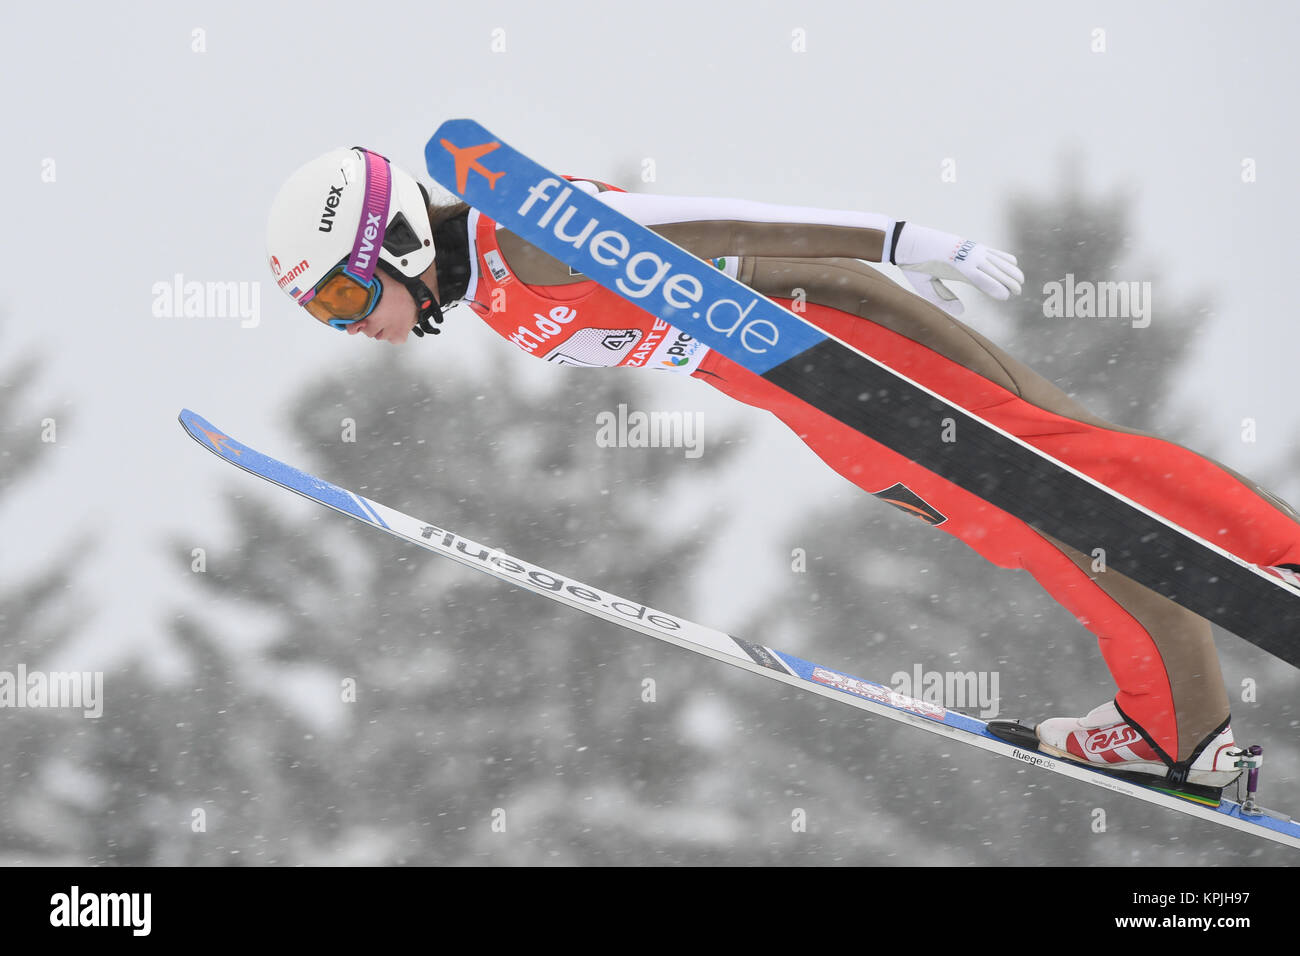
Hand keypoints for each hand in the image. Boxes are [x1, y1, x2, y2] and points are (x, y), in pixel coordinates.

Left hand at [893, 223, 1023, 316]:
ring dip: (1010, 270)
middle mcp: (966, 256)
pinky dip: (1003, 257)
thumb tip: (962, 312)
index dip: (995, 287)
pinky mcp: (969, 244)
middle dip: (1008, 281)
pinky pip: (991, 251)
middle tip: (1019, 292)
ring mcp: (969, 248)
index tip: (1006, 297)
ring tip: (1021, 280)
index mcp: (955, 267)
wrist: (909, 240)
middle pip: (993, 269)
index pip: (980, 279)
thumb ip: (941, 300)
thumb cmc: (915, 266)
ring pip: (996, 259)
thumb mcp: (923, 286)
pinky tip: (1013, 263)